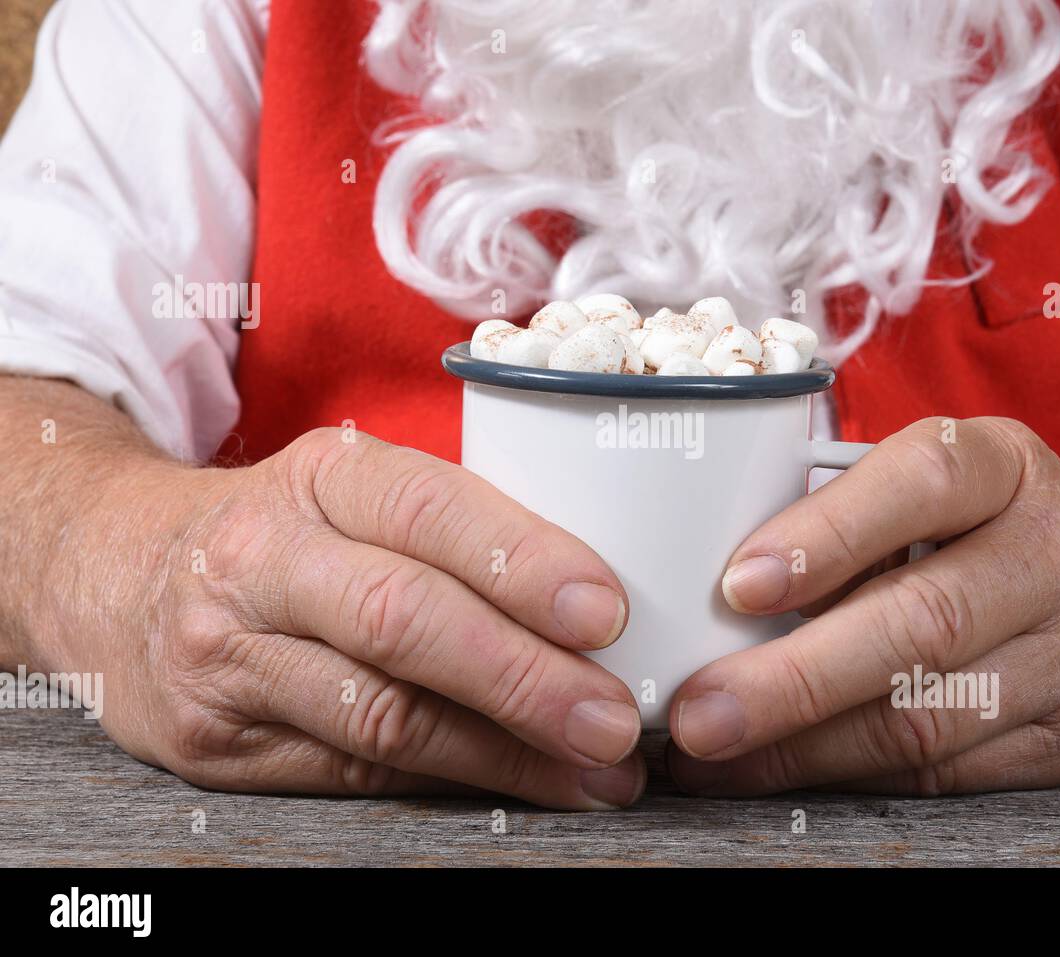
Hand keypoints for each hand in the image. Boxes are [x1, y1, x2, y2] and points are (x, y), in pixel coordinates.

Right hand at [38, 426, 644, 808]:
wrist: (118, 574)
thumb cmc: (285, 531)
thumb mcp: (354, 488)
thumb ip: (458, 526)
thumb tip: (600, 602)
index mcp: (322, 476)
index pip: (429, 509)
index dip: (524, 561)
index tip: (607, 611)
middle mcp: (262, 558)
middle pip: (405, 620)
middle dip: (525, 677)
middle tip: (615, 718)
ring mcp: (228, 654)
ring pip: (383, 713)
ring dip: (505, 751)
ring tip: (594, 770)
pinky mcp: (215, 742)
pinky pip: (354, 770)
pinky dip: (451, 781)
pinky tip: (520, 784)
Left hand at [666, 416, 1059, 795]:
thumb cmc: (997, 528)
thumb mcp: (940, 485)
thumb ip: (847, 518)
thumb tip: (713, 595)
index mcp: (1006, 466)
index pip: (923, 482)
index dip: (828, 534)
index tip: (739, 584)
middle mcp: (1055, 552)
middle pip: (924, 620)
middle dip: (795, 678)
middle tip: (700, 711)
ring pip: (930, 713)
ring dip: (807, 745)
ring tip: (717, 753)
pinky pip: (944, 767)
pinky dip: (849, 774)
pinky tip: (782, 769)